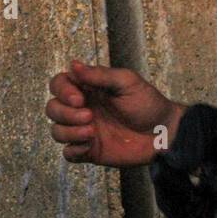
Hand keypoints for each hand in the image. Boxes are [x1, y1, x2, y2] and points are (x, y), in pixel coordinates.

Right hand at [46, 61, 183, 166]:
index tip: (79, 98)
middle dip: (65, 113)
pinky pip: (68, 153)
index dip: (62, 91)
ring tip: (92, 132)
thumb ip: (100, 75)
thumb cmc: (148, 104)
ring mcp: (84, 130)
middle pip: (52, 108)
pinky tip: (89, 145)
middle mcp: (81, 109)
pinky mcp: (89, 151)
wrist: (164, 134)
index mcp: (88, 89)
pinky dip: (74, 149)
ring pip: (56, 131)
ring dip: (69, 131)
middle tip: (90, 116)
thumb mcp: (127, 82)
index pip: (58, 85)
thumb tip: (73, 64)